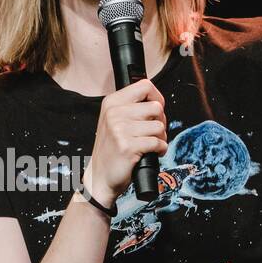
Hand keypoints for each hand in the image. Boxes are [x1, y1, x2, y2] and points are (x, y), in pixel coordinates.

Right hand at [83, 78, 168, 203]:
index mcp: (111, 103)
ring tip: (150, 144)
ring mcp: (120, 129)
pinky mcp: (128, 146)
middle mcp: (114, 113)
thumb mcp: (114, 121)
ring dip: (161, 138)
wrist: (100, 176)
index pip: (145, 86)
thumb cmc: (112, 149)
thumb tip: (158, 101)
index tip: (155, 111)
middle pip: (156, 107)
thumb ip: (131, 107)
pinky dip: (160, 149)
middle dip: (161, 121)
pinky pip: (157, 143)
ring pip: (159, 126)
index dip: (157, 97)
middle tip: (153, 132)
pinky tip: (152, 153)